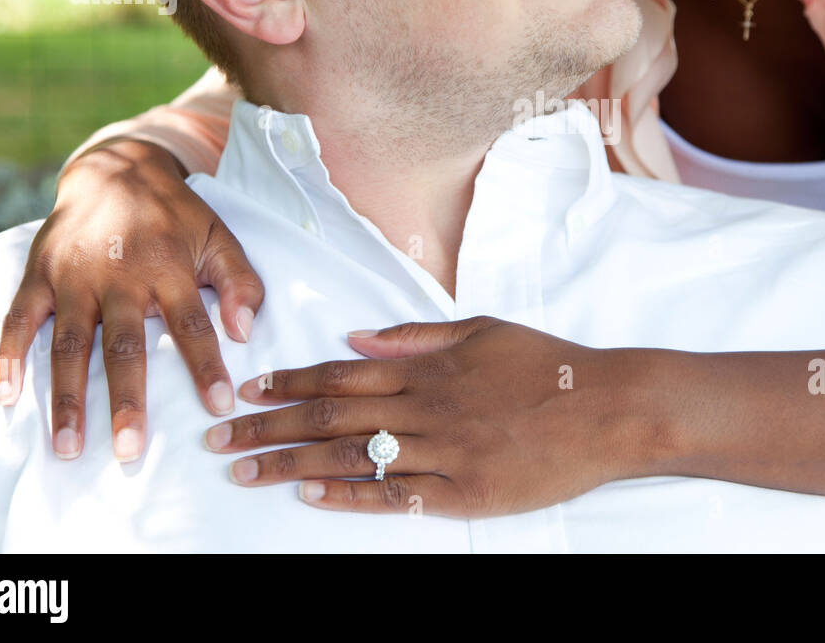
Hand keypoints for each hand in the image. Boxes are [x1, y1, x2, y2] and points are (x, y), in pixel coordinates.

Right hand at [0, 139, 264, 462]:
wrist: (118, 168)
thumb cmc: (176, 215)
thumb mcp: (219, 237)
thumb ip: (239, 283)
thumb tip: (246, 332)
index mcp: (166, 269)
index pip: (192, 325)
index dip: (205, 366)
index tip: (218, 406)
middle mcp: (118, 277)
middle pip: (123, 347)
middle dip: (126, 400)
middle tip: (129, 450)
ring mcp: (74, 277)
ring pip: (68, 346)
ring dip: (67, 398)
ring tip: (69, 446)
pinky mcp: (39, 274)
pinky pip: (18, 321)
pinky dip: (8, 358)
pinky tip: (8, 398)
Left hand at [204, 317, 655, 516]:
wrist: (605, 408)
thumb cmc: (547, 363)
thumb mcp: (482, 329)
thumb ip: (415, 335)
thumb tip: (355, 334)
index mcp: (428, 366)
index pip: (341, 374)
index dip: (289, 382)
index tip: (248, 390)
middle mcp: (426, 407)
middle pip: (330, 416)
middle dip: (269, 425)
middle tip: (219, 436)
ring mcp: (443, 451)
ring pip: (351, 455)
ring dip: (291, 463)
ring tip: (244, 469)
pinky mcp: (463, 491)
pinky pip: (395, 495)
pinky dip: (350, 494)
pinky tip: (310, 495)